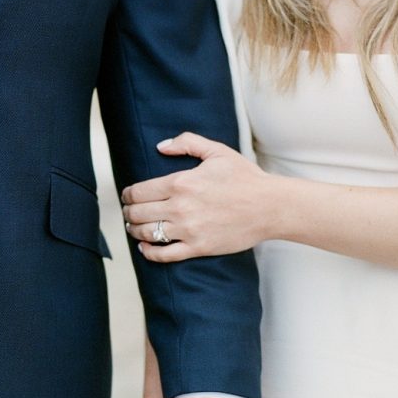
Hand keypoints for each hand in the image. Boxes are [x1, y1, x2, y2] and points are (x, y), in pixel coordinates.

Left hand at [122, 132, 272, 261]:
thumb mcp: (216, 151)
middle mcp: (180, 207)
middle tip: (128, 212)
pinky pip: (164, 255)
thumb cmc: (245, 177)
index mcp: (181, 182)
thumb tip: (160, 147)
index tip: (127, 196)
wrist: (269, 206)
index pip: (139, 191)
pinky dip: (149, 253)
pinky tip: (145, 248)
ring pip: (147, 234)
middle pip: (138, 213)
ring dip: (134, 231)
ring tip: (133, 228)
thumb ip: (186, 143)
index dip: (127, 194)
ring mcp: (189, 230)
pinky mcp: (198, 247)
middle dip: (129, 212)